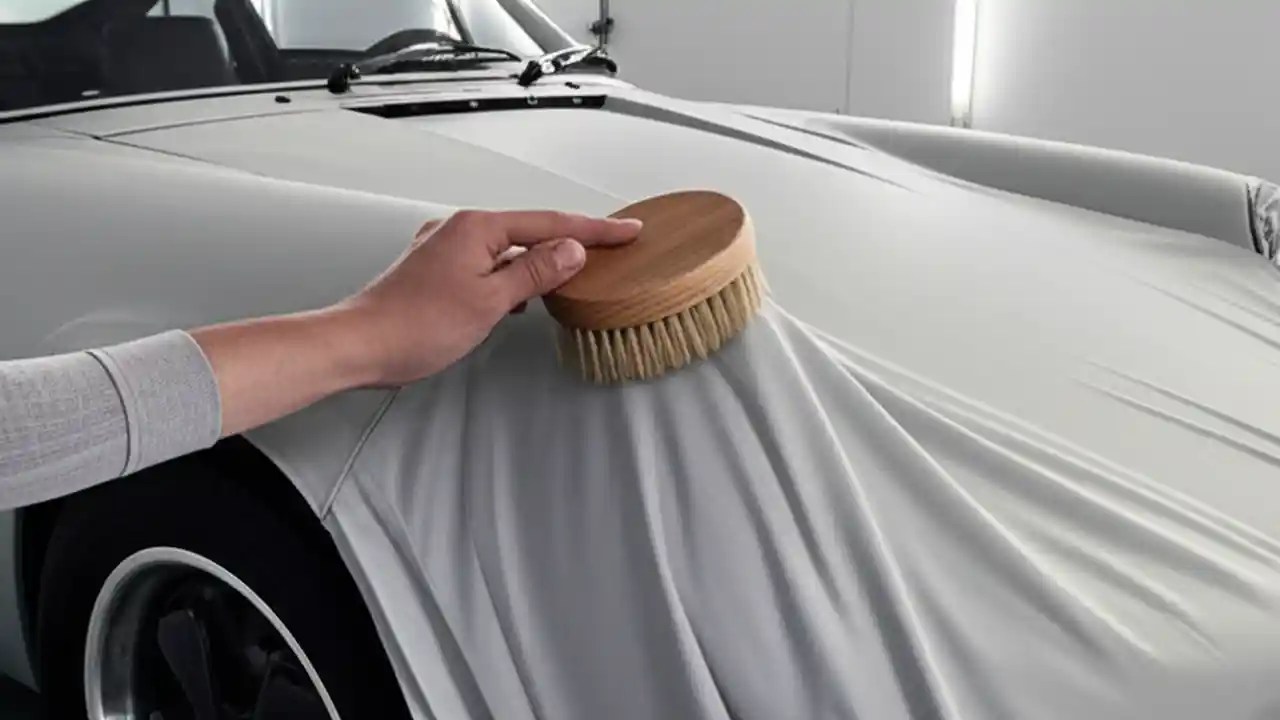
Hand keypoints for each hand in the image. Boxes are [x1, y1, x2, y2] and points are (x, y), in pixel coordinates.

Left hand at [337, 209, 641, 385]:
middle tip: (610, 246)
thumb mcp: (489, 301)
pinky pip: (485, 263)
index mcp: (477, 228)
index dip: (593, 228)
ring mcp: (443, 248)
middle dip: (569, 239)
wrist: (357, 345)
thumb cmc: (415, 326)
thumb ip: (534, 273)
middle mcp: (458, 229)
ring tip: (571, 272)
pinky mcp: (433, 271)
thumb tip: (572, 249)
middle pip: (528, 230)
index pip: (550, 223)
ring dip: (538, 260)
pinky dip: (509, 274)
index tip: (628, 230)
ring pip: (506, 248)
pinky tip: (518, 296)